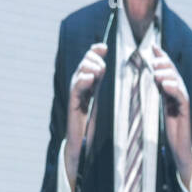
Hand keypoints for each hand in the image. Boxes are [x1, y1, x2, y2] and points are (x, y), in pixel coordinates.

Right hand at [64, 42, 107, 187]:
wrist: (83, 143)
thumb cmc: (95, 124)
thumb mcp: (105, 100)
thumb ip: (108, 86)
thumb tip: (118, 71)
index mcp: (91, 83)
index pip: (90, 60)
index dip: (96, 51)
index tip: (104, 48)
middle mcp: (82, 86)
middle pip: (84, 62)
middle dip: (93, 60)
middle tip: (102, 68)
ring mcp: (76, 94)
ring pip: (80, 72)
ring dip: (89, 67)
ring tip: (98, 72)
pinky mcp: (73, 104)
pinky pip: (76, 88)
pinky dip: (82, 80)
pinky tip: (90, 78)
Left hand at [151, 45, 191, 190]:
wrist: (178, 149)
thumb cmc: (167, 131)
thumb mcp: (157, 110)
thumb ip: (153, 95)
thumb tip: (144, 81)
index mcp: (170, 91)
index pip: (166, 70)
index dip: (160, 57)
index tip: (151, 46)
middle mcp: (178, 94)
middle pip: (173, 72)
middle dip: (164, 63)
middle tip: (153, 58)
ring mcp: (182, 102)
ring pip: (177, 82)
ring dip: (167, 74)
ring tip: (157, 71)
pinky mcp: (185, 112)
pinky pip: (181, 97)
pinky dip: (174, 89)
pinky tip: (166, 84)